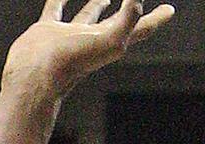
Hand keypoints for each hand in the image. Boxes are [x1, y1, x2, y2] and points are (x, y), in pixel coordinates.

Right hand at [3, 0, 174, 98]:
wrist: (35, 75)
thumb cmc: (72, 62)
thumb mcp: (111, 39)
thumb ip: (129, 17)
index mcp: (112, 42)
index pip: (141, 28)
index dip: (156, 18)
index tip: (169, 10)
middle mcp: (93, 39)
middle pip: (118, 21)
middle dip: (129, 9)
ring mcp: (70, 35)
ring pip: (88, 16)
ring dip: (97, 4)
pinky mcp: (48, 31)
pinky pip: (56, 10)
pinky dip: (60, 0)